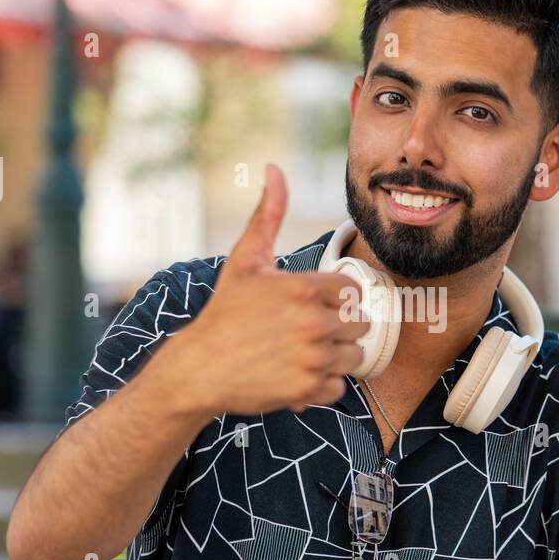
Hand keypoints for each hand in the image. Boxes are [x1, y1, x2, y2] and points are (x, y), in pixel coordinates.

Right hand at [159, 164, 369, 416]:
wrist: (198, 369)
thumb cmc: (225, 312)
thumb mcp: (245, 259)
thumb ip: (268, 214)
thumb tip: (275, 169)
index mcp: (305, 287)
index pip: (352, 292)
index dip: (333, 299)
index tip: (310, 305)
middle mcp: (314, 323)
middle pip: (360, 324)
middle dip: (338, 328)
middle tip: (305, 332)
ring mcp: (313, 359)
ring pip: (354, 357)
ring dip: (334, 357)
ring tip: (302, 353)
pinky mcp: (309, 391)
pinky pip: (339, 387)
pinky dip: (322, 385)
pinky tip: (296, 375)